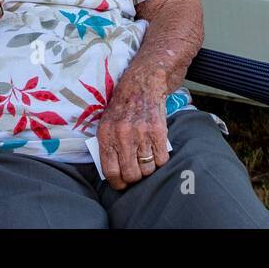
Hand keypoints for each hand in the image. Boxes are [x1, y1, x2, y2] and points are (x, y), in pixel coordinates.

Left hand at [96, 69, 169, 189]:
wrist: (143, 83)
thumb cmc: (124, 105)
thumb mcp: (107, 122)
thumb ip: (108, 145)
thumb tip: (112, 173)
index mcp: (106, 134)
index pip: (110, 171)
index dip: (118, 183)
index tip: (122, 184)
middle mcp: (123, 136)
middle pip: (131, 175)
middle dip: (135, 177)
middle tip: (137, 171)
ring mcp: (141, 134)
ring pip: (148, 169)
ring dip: (149, 168)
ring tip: (147, 157)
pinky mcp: (158, 131)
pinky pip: (162, 159)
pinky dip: (160, 159)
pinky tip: (156, 150)